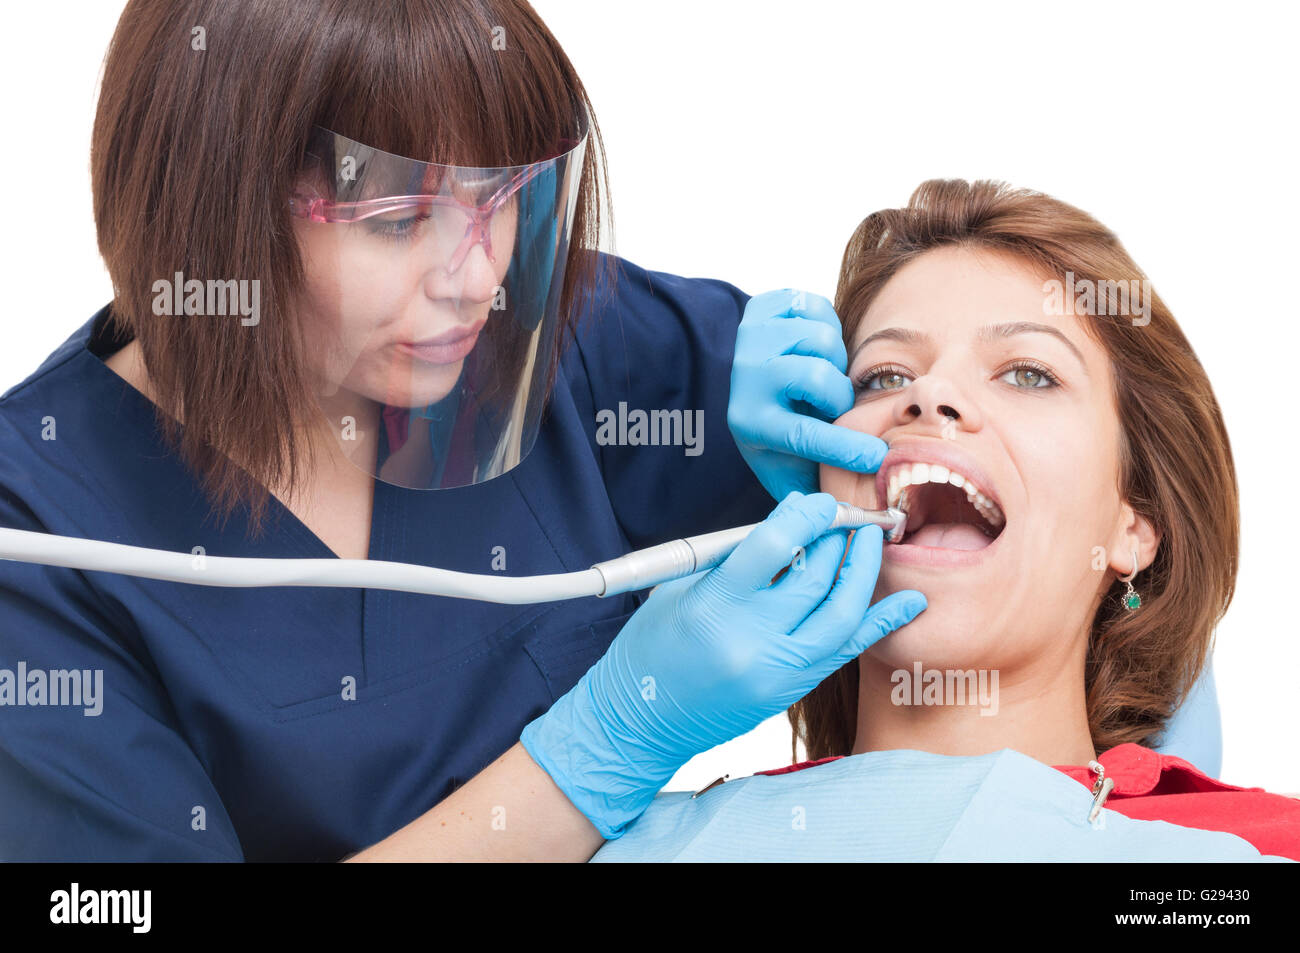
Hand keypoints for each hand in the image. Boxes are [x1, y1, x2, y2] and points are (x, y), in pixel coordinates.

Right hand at [520, 492, 925, 837]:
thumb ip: (738, 553)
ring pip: (842, 613)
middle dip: (837, 537)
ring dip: (863, 571)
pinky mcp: (791, 691)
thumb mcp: (684, 584)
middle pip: (816, 577)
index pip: (774, 546)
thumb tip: (794, 515)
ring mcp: (777, 672)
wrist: (641, 717)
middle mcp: (752, 642)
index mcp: (715, 606)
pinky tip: (911, 601)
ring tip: (872, 540)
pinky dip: (880, 622)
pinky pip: (846, 651)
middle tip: (847, 514)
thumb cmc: (654, 642)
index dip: (804, 516)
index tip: (816, 501)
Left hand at [728, 289, 887, 498]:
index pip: (804, 436)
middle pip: (818, 376)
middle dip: (839, 394)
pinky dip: (825, 323)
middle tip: (835, 405)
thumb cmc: (782, 435)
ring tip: (821, 374)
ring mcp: (752, 338)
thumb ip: (823, 491)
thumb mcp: (791, 468)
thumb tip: (862, 524)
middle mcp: (745, 378)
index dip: (846, 448)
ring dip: (833, 358)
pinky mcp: (762, 307)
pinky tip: (812, 348)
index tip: (876, 457)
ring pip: (821, 337)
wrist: (752, 382)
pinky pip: (815, 305)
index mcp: (751, 423)